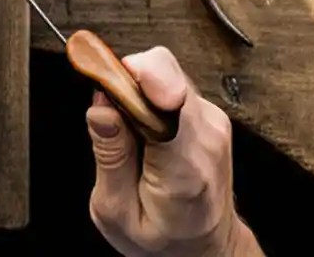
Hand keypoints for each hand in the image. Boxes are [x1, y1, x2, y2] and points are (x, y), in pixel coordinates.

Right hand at [86, 47, 261, 256]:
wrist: (206, 247)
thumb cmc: (164, 237)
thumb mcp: (117, 212)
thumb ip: (109, 156)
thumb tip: (100, 107)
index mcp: (184, 168)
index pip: (172, 100)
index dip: (140, 76)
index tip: (106, 77)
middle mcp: (206, 136)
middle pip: (163, 75)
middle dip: (124, 83)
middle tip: (106, 115)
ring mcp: (213, 121)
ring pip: (164, 74)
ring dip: (135, 92)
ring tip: (128, 134)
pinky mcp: (211, 113)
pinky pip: (172, 84)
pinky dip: (148, 99)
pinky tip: (143, 131)